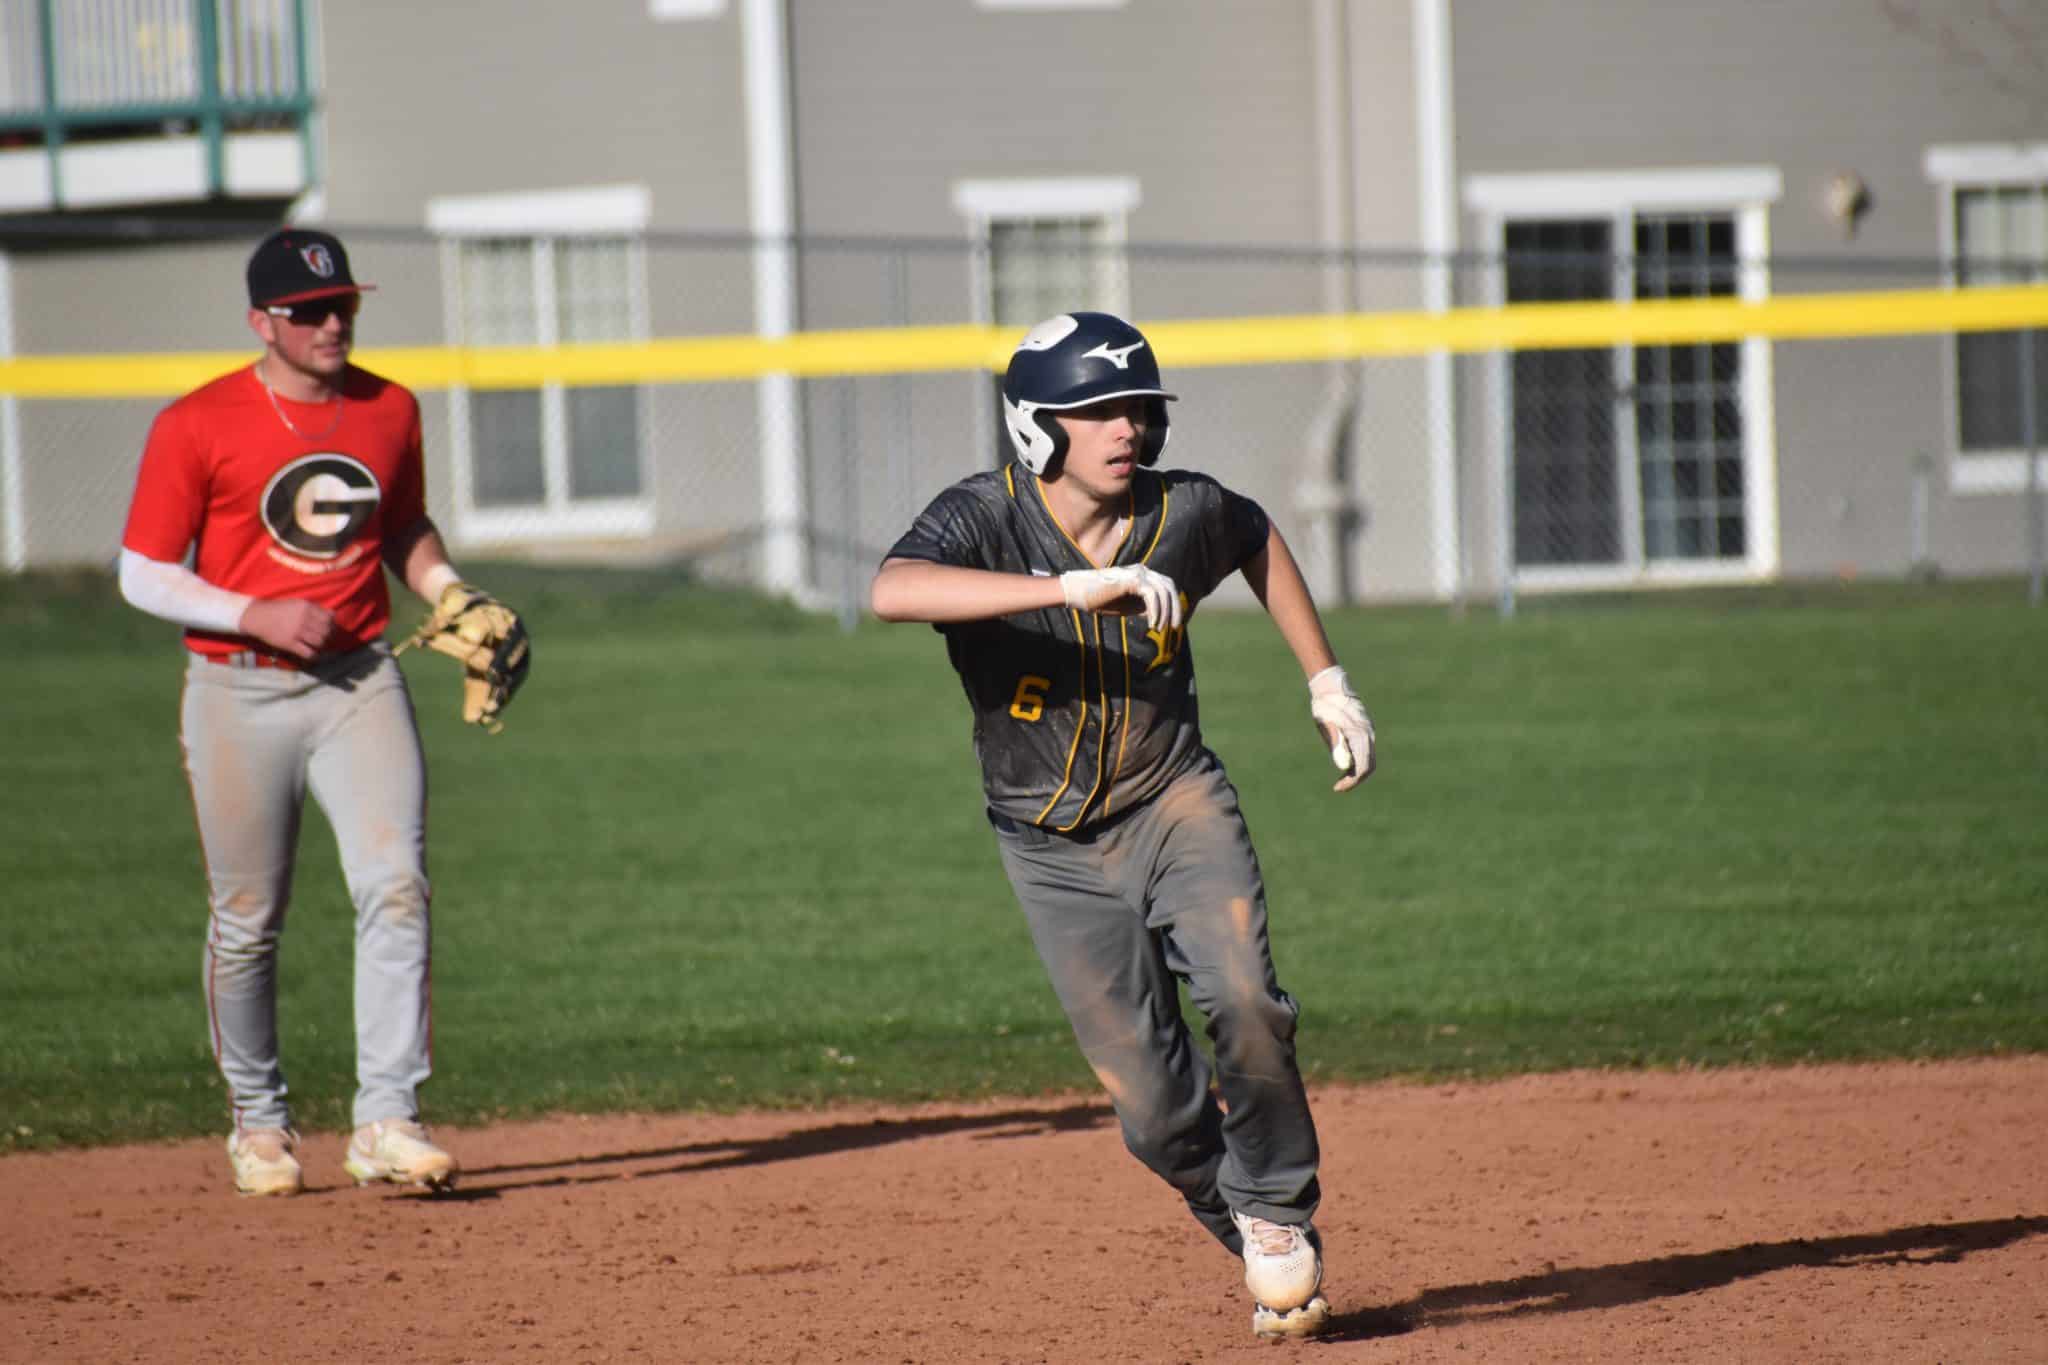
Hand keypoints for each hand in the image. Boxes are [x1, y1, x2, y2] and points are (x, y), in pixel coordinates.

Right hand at [239, 597, 335, 659]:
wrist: (258, 617)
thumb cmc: (278, 610)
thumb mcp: (296, 603)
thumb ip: (313, 608)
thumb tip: (332, 615)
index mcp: (307, 608)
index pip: (329, 618)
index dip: (332, 625)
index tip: (330, 628)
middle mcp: (304, 619)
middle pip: (326, 631)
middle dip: (328, 636)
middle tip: (325, 639)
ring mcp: (297, 632)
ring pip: (319, 642)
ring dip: (321, 645)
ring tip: (317, 645)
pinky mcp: (290, 643)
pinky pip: (308, 653)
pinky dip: (313, 656)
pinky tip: (312, 655)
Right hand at [1060, 564, 1182, 630]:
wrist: (1076, 592)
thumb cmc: (1098, 599)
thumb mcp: (1126, 606)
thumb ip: (1142, 607)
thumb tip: (1158, 615)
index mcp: (1142, 575)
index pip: (1166, 586)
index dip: (1173, 603)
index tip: (1172, 622)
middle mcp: (1142, 570)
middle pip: (1169, 586)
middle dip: (1175, 607)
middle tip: (1174, 627)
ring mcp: (1138, 572)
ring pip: (1163, 591)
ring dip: (1165, 612)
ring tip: (1158, 628)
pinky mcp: (1132, 579)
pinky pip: (1152, 595)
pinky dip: (1156, 611)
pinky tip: (1152, 624)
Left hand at [1308, 664, 1374, 791]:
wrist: (1330, 684)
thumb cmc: (1325, 705)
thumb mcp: (1326, 725)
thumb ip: (1336, 743)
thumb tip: (1344, 766)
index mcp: (1360, 735)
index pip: (1363, 767)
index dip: (1352, 781)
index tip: (1338, 788)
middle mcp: (1368, 734)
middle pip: (1369, 765)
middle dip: (1355, 778)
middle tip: (1339, 786)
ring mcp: (1367, 731)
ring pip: (1368, 758)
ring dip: (1356, 771)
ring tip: (1340, 778)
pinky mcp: (1363, 729)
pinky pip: (1365, 750)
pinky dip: (1357, 761)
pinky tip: (1344, 763)